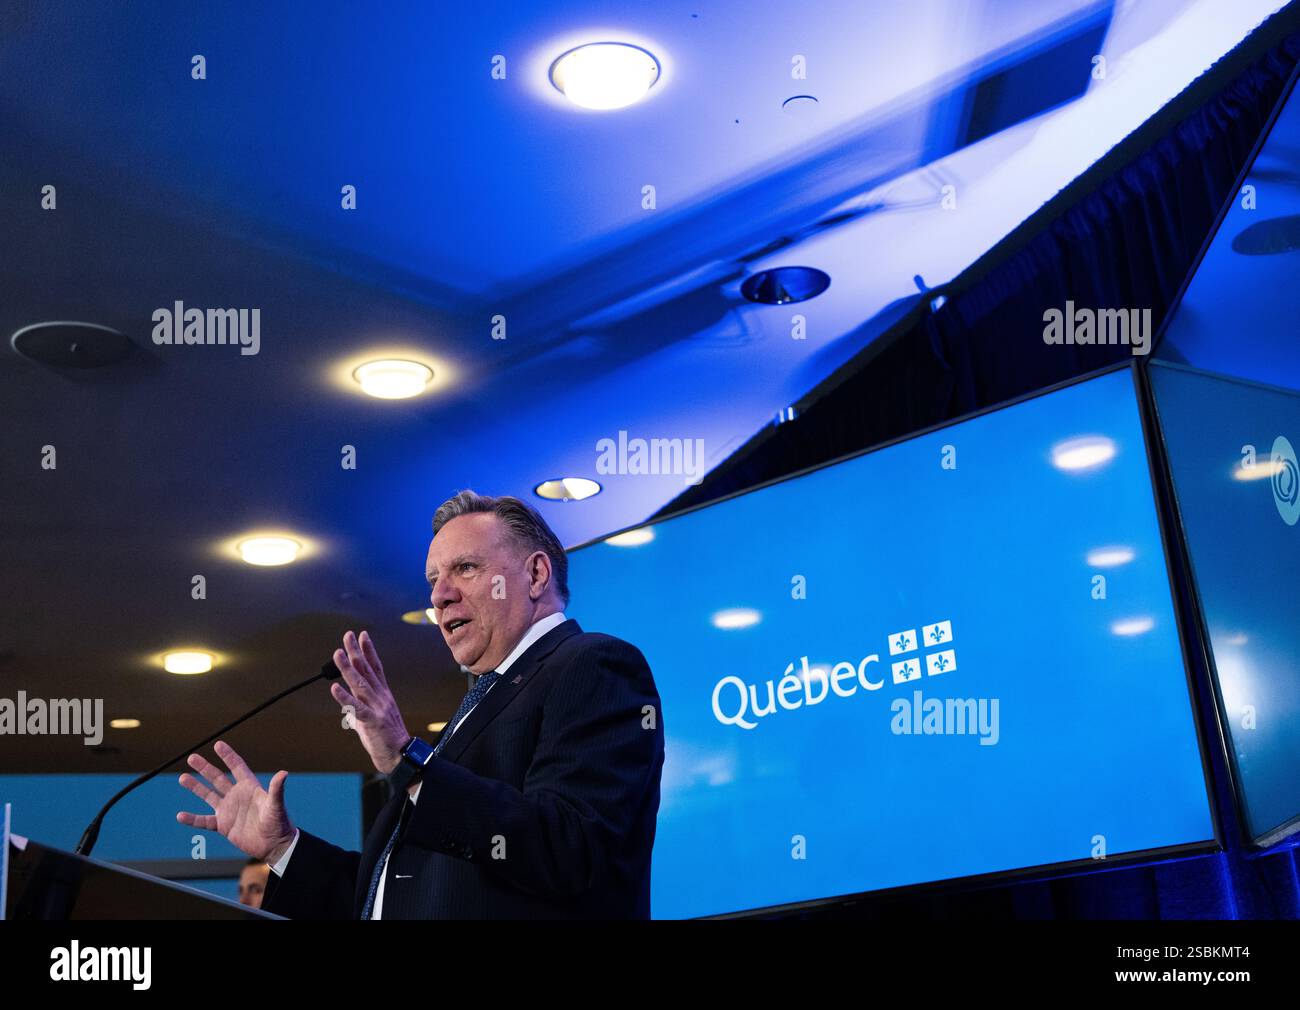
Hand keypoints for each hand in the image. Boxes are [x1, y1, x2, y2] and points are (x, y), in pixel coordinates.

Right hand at [176, 740, 294, 862]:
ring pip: (208, 795)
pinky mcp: (223, 825)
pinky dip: (192, 819)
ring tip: (183, 777)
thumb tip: (284, 773)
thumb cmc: (279, 822)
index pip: (237, 767)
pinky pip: (204, 821)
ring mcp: (229, 810)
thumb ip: (276, 789)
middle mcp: (237, 796)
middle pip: (218, 778)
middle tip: (192, 757)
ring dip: (196, 787)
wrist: (274, 845)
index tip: (218, 744)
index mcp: (250, 787)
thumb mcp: (276, 805)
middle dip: (205, 768)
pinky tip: (180, 816)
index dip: (228, 756)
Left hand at [330, 629, 411, 774]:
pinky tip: (335, 687)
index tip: (362, 635)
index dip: (369, 650)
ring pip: (360, 684)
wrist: (400, 756)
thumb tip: (348, 708)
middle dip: (356, 651)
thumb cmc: (386, 738)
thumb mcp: (372, 719)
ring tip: (338, 654)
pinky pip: (356, 708)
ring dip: (348, 668)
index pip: (376, 667)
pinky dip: (344, 697)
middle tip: (348, 635)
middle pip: (367, 670)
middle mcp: (381, 697)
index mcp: (383, 695)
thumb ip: (360, 710)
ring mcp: (377, 708)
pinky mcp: (372, 721)